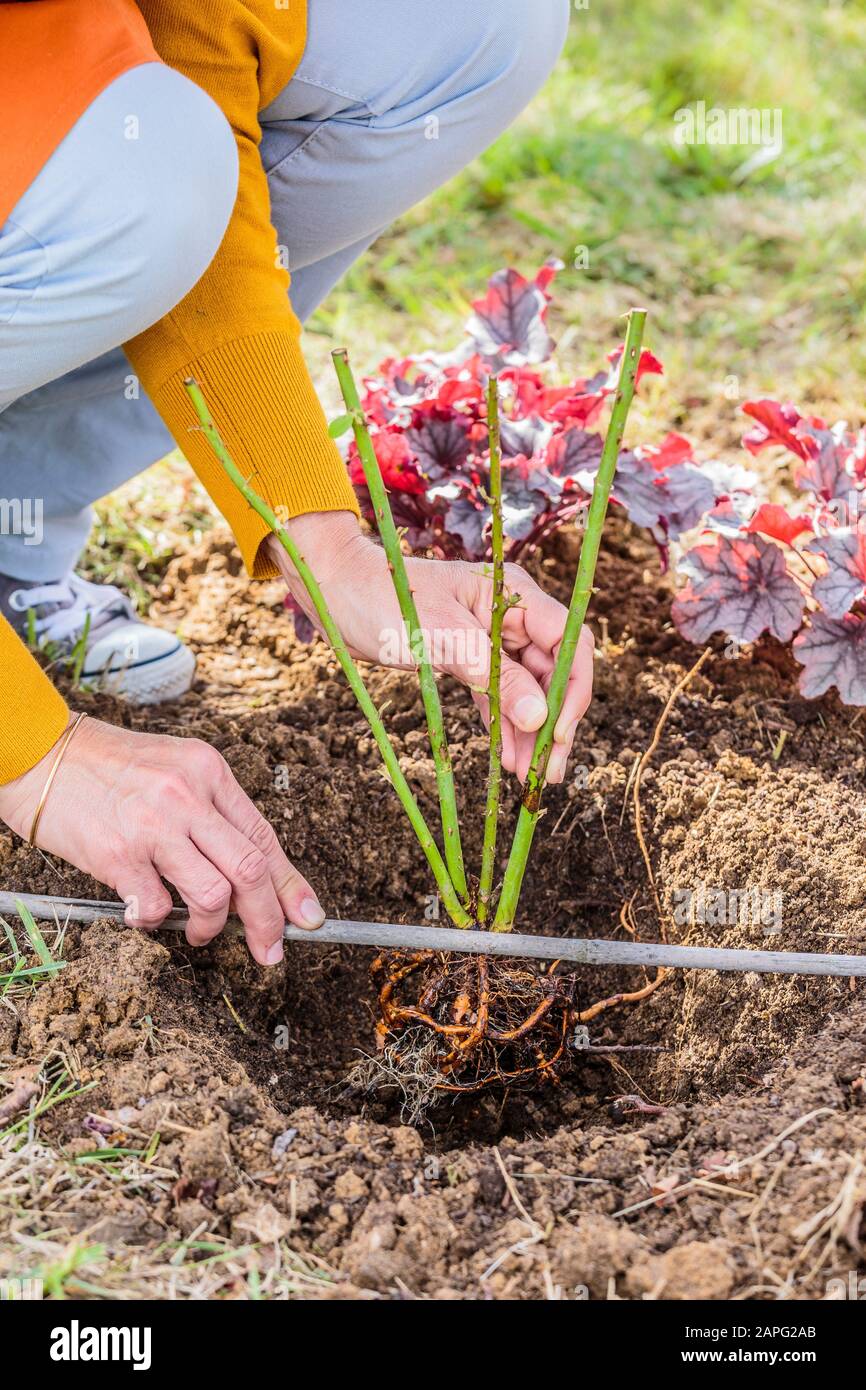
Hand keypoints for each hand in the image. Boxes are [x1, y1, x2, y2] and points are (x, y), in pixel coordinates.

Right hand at [0, 717, 324, 963]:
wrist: (42, 754)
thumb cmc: (108, 767)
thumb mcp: (174, 770)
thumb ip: (212, 815)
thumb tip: (248, 877)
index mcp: (210, 772)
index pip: (265, 837)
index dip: (291, 886)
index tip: (307, 920)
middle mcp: (188, 795)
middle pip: (252, 870)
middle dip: (268, 921)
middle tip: (268, 951)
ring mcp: (154, 824)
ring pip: (215, 895)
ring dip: (212, 927)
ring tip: (195, 931)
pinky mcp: (118, 853)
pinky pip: (157, 908)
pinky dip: (156, 923)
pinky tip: (143, 912)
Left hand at [269, 513, 592, 783]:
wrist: (339, 591)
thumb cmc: (388, 599)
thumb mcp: (443, 640)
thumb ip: (495, 677)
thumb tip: (539, 718)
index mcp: (515, 594)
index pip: (568, 642)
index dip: (572, 689)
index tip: (560, 732)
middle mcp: (512, 615)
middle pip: (553, 671)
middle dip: (555, 721)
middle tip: (550, 771)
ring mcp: (493, 637)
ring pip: (528, 689)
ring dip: (531, 731)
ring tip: (530, 777)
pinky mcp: (471, 658)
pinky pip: (500, 695)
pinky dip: (505, 726)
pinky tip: (509, 759)